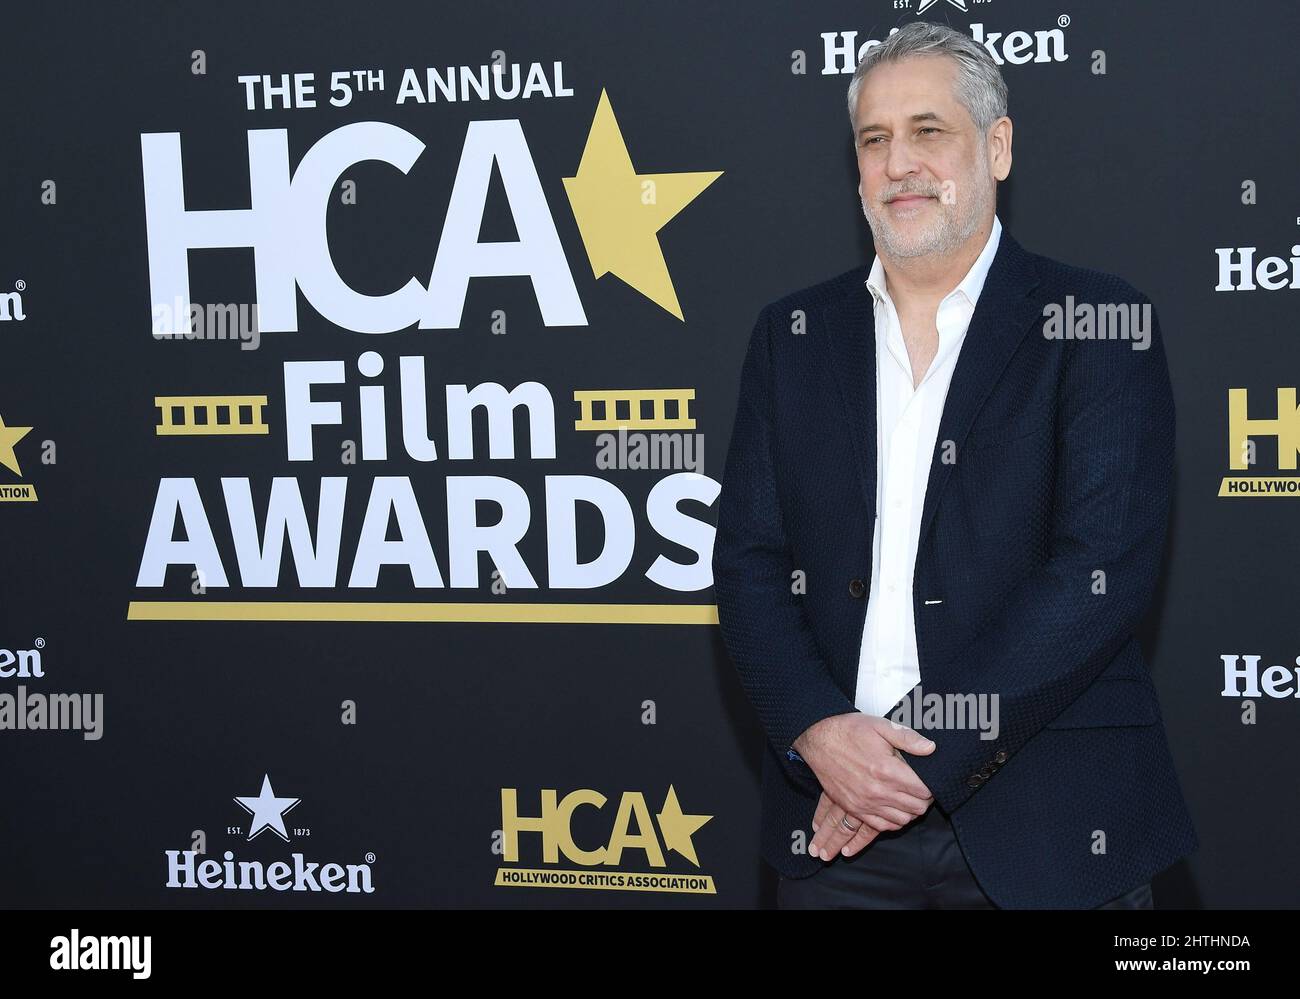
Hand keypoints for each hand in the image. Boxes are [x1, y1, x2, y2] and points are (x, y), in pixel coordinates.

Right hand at [794, 713, 935, 860]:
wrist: (818, 739)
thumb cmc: (848, 731)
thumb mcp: (880, 726)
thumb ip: (908, 738)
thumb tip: (931, 748)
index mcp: (887, 770)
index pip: (924, 790)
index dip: (932, 786)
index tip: (930, 780)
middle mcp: (877, 791)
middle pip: (916, 808)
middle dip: (924, 800)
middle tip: (923, 789)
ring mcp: (864, 803)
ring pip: (901, 820)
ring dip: (910, 812)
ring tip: (910, 799)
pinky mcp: (853, 808)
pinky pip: (881, 826)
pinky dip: (893, 821)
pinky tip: (895, 811)